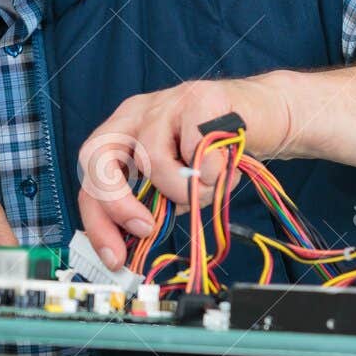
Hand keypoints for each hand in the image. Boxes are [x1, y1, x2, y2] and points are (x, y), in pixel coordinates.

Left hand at [77, 75, 293, 268]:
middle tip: (146, 227)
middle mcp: (135, 115)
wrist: (265, 118)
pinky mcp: (199, 99)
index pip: (90, 178)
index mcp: (123, 135)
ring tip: (208, 185)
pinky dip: (213, 171)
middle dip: (117, 202)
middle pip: (95, 156)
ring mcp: (164, 103)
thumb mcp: (176, 186)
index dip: (98, 221)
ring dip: (184, 190)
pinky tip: (225, 163)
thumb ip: (152, 205)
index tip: (115, 256)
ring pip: (153, 159)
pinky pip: (197, 149)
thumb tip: (135, 242)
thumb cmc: (216, 155)